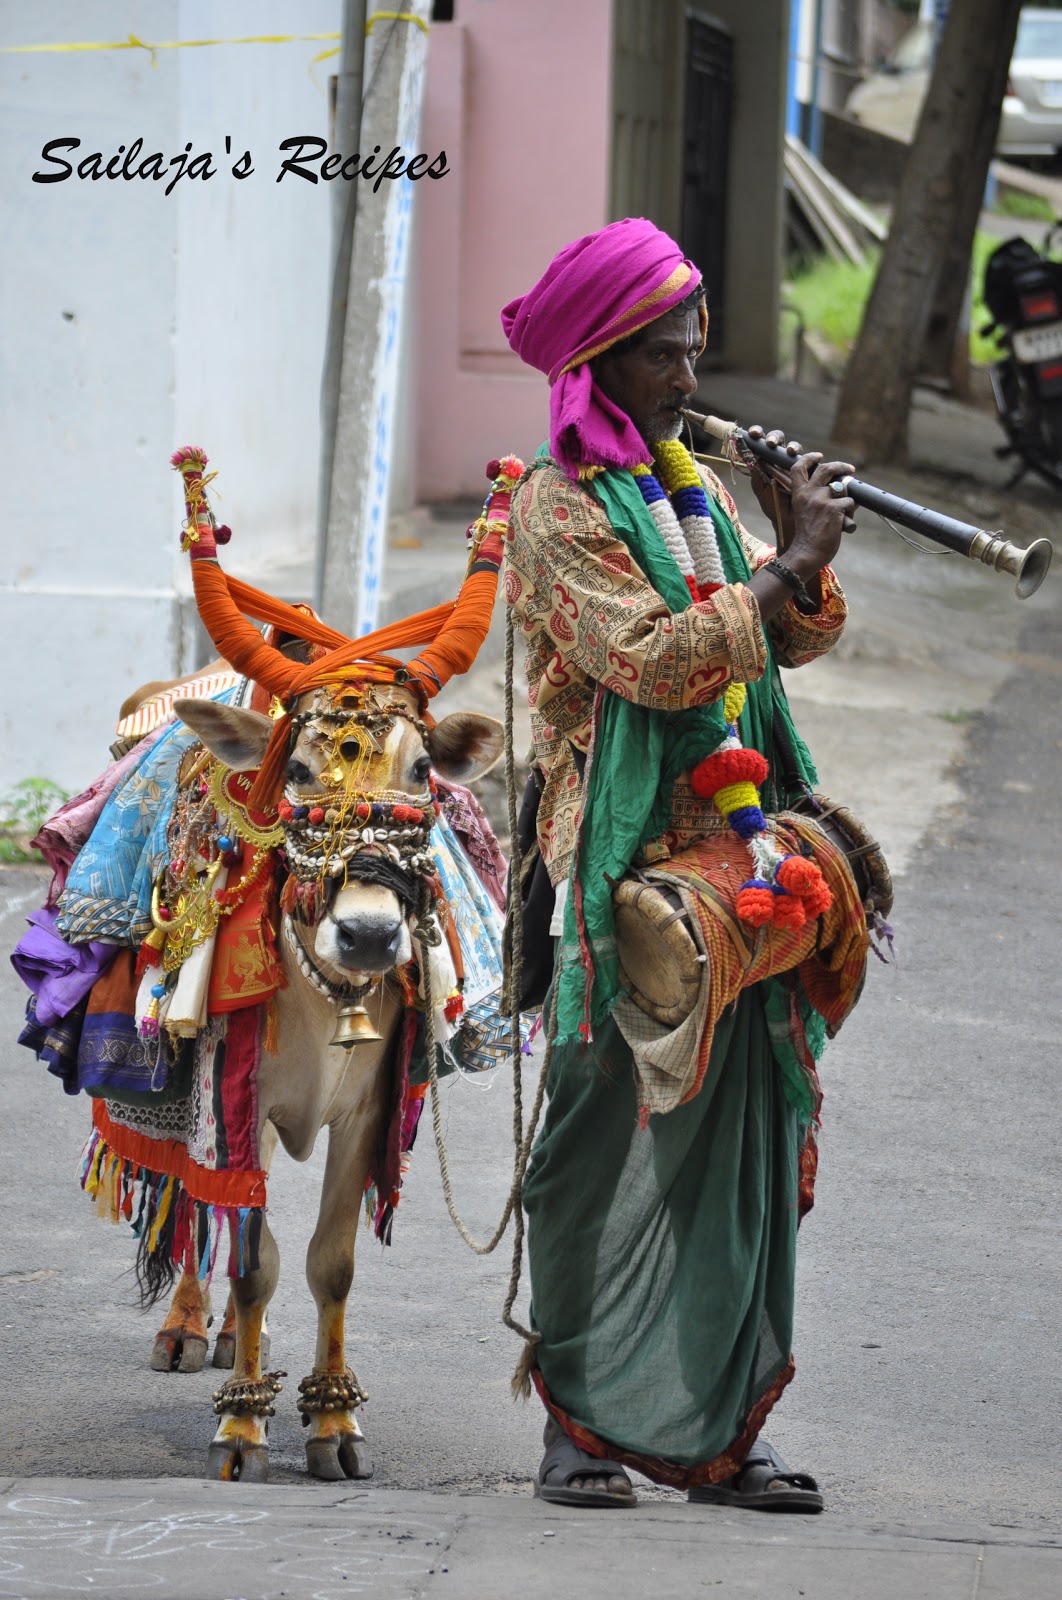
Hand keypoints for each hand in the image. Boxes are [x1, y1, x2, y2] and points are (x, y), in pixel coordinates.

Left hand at [746, 424, 801, 550]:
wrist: (790, 522)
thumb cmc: (774, 506)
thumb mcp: (762, 491)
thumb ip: (757, 475)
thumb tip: (750, 457)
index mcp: (766, 462)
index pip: (761, 444)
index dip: (758, 435)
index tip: (753, 434)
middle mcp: (780, 460)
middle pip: (778, 440)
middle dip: (774, 438)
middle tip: (771, 443)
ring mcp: (796, 464)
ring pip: (793, 447)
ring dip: (791, 446)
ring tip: (790, 452)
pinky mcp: (810, 470)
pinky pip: (811, 459)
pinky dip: (811, 456)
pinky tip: (810, 458)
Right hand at [785, 452, 855, 577]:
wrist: (807, 552)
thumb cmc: (806, 535)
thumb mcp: (803, 511)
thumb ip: (814, 497)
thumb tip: (836, 486)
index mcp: (798, 493)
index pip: (799, 467)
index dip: (810, 458)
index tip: (819, 456)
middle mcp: (809, 493)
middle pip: (826, 468)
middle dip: (840, 466)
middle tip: (850, 469)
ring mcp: (822, 500)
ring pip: (843, 488)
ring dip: (847, 499)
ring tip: (844, 513)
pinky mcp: (835, 508)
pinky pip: (850, 503)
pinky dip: (850, 512)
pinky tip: (843, 523)